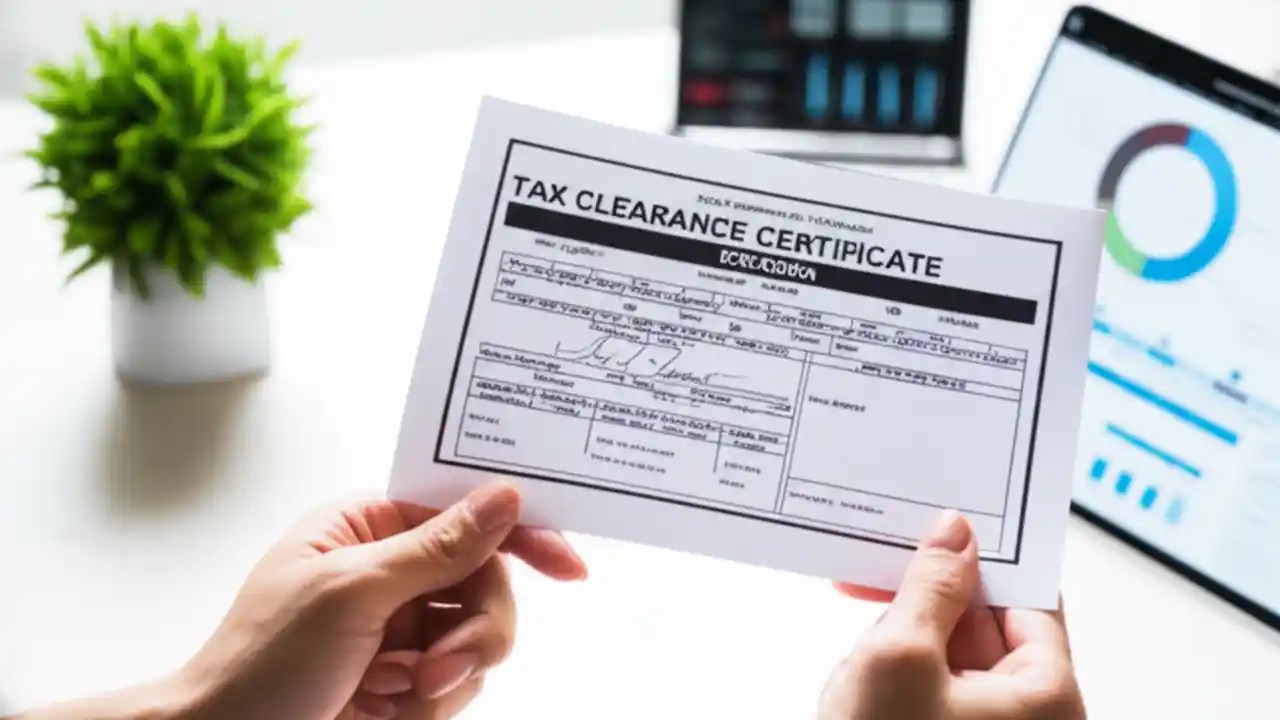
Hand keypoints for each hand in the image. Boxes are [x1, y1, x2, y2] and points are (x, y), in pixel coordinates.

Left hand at [172, 481, 585, 719]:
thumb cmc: (260, 662)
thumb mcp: (351, 592)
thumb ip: (436, 547)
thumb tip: (502, 498)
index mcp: (367, 528)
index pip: (463, 511)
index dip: (519, 532)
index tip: (567, 565)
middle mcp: (390, 571)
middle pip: (484, 580)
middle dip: (473, 629)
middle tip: (441, 666)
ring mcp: (400, 627)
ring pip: (480, 635)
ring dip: (449, 671)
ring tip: (401, 692)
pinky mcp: (405, 678)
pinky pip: (460, 680)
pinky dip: (433, 701)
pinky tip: (386, 707)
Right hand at [818, 512, 1083, 719]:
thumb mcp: (898, 655)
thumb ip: (930, 586)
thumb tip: (954, 536)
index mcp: (1048, 696)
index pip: (1031, 599)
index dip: (986, 558)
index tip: (947, 527)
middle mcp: (1034, 718)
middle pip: (994, 625)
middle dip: (937, 593)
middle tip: (891, 561)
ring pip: (961, 654)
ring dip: (913, 628)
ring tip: (870, 620)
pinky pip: (942, 685)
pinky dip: (907, 662)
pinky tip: (868, 656)